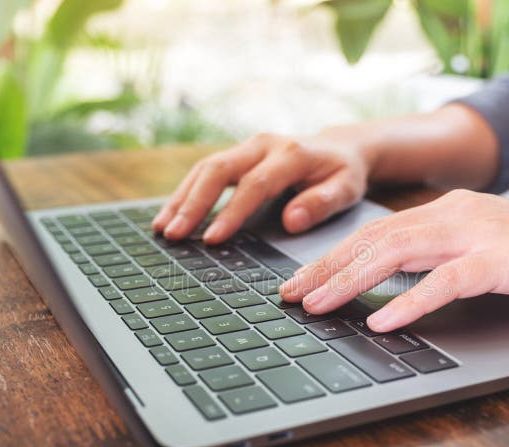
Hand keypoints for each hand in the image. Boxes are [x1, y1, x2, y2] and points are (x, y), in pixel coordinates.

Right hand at [151, 131, 370, 243]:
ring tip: (162, 228)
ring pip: (206, 168)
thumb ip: (322, 203)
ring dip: (182, 198)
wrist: (341, 147)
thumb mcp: (346, 189)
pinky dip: (186, 192)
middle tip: (173, 233)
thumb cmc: (344, 173)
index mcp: (292, 153)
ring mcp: (248, 146)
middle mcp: (264, 144)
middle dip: (193, 203)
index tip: (212, 239)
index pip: (255, 184)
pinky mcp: (238, 154)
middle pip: (219, 170)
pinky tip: (170, 214)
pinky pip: (206, 171)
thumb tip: (291, 221)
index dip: (232, 212)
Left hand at [279, 190, 508, 332]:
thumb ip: (439, 259)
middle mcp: (455, 215)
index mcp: (446, 212)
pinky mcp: (506, 260)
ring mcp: (480, 234)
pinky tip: (382, 320)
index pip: (374, 233)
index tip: (299, 283)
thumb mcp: (482, 250)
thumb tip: (389, 288)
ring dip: (352, 282)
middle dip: (325, 268)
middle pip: (373, 239)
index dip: (332, 257)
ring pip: (398, 253)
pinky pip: (447, 280)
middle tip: (288, 297)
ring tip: (317, 307)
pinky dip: (410, 300)